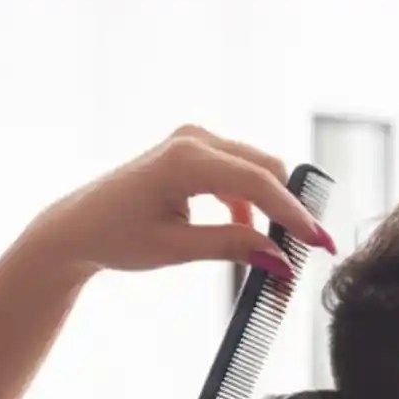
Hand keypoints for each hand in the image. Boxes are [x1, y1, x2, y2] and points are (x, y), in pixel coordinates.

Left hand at [22, 124, 335, 280]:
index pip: (257, 183)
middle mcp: (193, 139)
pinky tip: (250, 232)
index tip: (320, 243)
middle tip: (307, 250)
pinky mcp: (192, 150)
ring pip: (254, 169)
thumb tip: (281, 259)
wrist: (77, 227)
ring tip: (281, 247)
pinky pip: (236, 172)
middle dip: (289, 208)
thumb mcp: (176, 248)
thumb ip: (231, 246)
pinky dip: (249, 201)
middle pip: (264, 169)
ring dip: (271, 205)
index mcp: (185, 160)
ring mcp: (193, 140)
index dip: (294, 214)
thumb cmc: (115, 237)